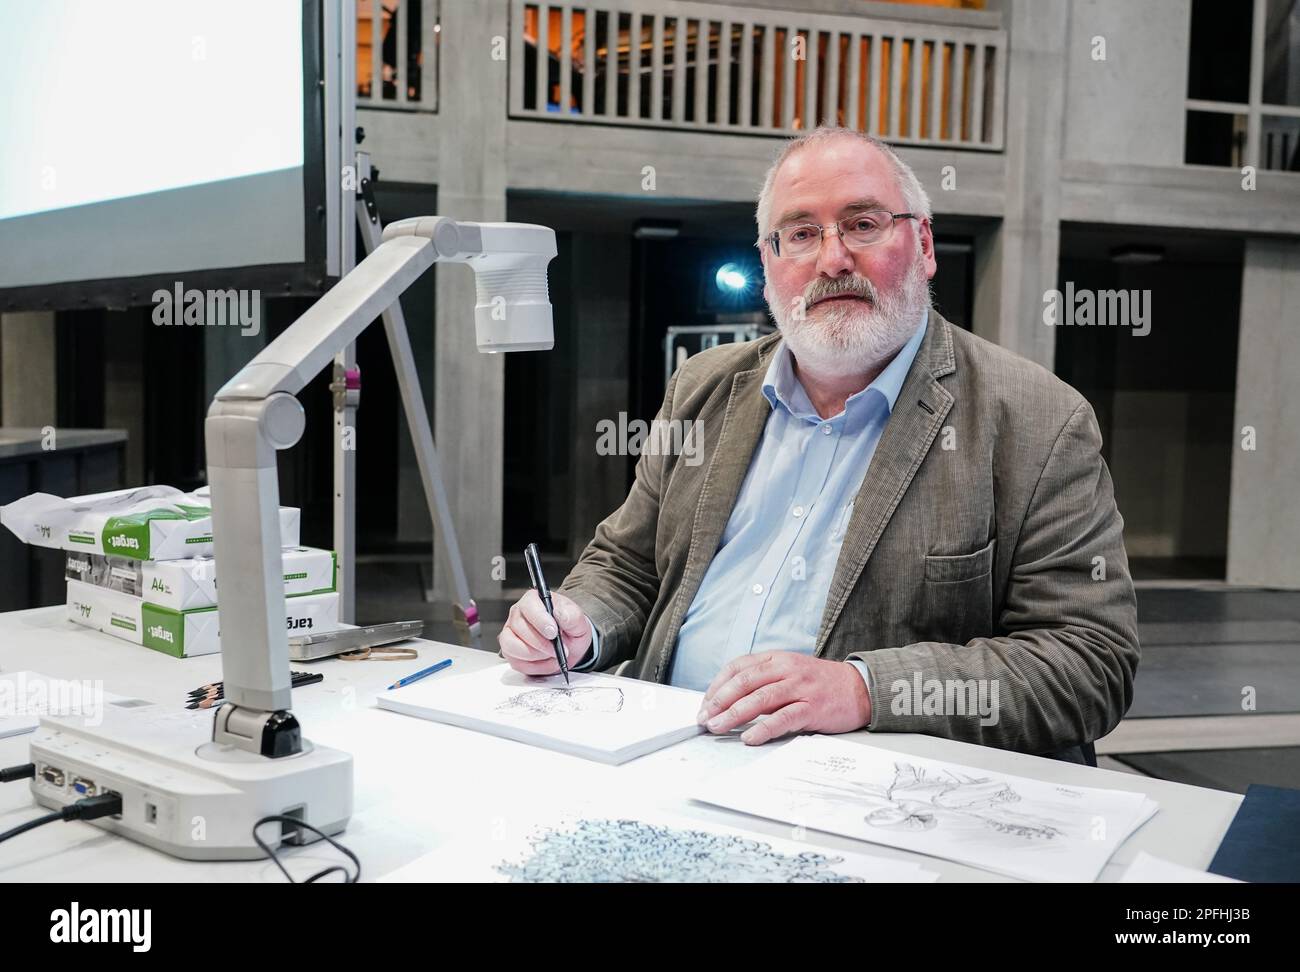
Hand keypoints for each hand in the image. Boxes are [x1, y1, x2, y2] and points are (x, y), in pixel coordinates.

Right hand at [498, 589, 592, 676]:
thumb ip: (572, 615)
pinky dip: (535, 666)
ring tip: (553, 655)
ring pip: (513, 647)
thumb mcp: (577, 619)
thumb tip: (560, 614)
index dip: (541, 621)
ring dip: (537, 656)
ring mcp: (511, 633)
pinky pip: (516, 662)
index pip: (529, 607)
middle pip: (520, 628)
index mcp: (533, 600)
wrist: (569, 643)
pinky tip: (546, 660)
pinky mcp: (510, 652)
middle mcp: (518, 614)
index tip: (553, 633)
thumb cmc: (569, 627)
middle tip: (559, 649)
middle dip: (542, 643)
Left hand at [697, 652, 871, 744]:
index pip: (738, 667)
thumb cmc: (819, 684)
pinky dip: (764, 728)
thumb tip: (728, 702)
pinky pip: (784, 718)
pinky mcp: (813, 707)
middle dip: (719, 701)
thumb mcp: (788, 672)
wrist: (859, 688)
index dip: (717, 686)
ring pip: (760, 698)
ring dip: (734, 714)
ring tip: (718, 727)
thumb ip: (762, 682)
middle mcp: (786, 669)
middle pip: (744, 682)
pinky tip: (750, 737)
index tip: (704, 705)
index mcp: (776, 659)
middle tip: (704, 719)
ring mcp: (800, 687)